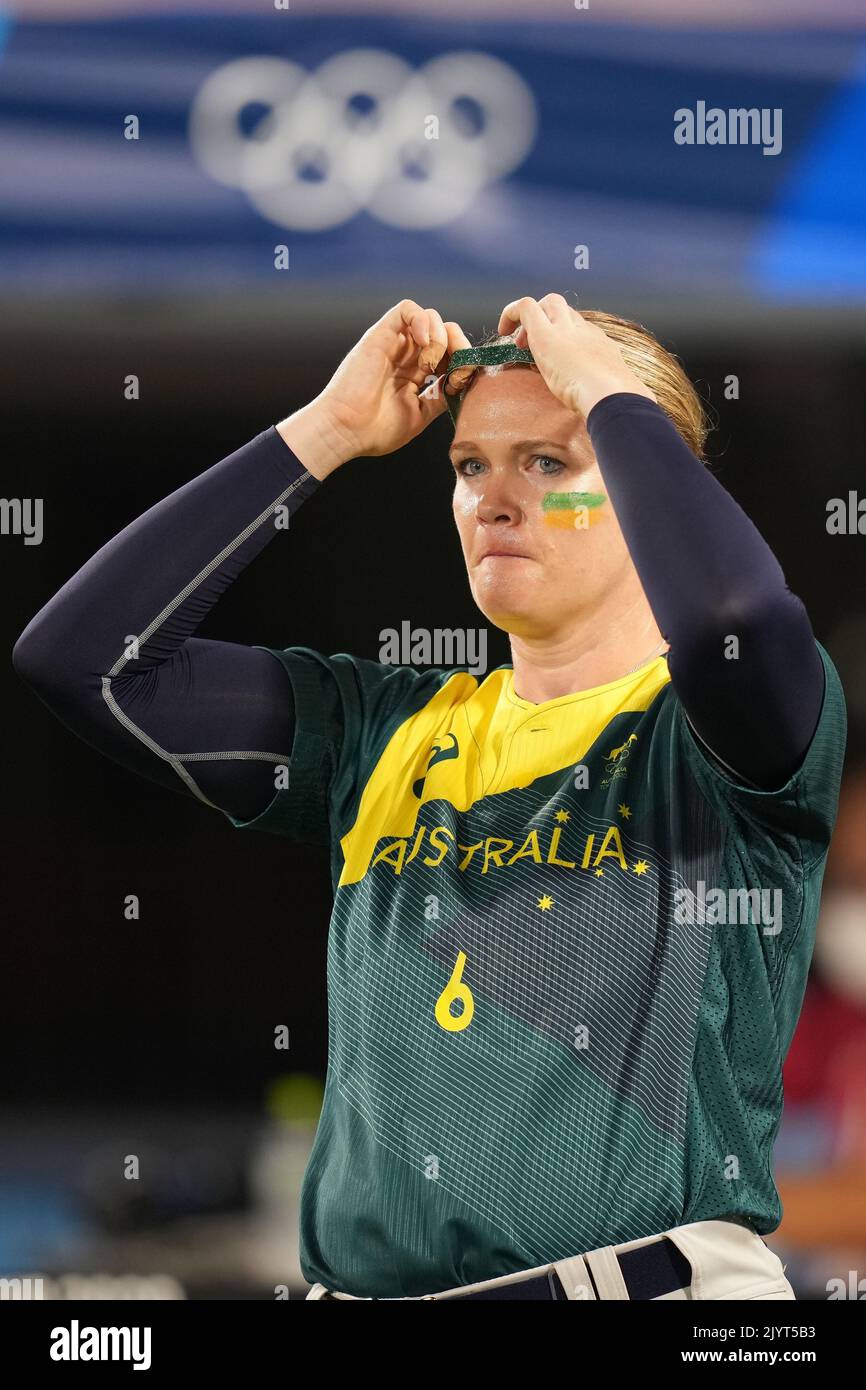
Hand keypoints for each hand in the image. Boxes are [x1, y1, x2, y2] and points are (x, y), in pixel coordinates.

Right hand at [283, 300, 472, 473]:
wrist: (346, 431)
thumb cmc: (375, 430)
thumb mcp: (420, 414)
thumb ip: (440, 396)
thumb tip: (462, 382)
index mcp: (415, 374)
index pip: (450, 353)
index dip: (463, 362)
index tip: (460, 383)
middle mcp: (406, 355)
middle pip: (445, 331)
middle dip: (459, 346)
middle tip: (456, 370)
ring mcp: (394, 344)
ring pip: (431, 317)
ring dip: (441, 337)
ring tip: (430, 364)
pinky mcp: (381, 334)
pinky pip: (407, 308)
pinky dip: (423, 319)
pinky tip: (424, 344)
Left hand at [497, 294, 657, 419]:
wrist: (612, 396)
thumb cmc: (612, 404)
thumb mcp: (606, 395)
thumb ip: (599, 396)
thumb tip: (597, 411)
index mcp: (600, 345)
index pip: (580, 329)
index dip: (563, 337)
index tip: (552, 358)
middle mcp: (585, 331)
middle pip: (565, 310)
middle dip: (547, 320)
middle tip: (530, 346)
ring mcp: (567, 329)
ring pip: (549, 302)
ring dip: (531, 318)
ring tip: (517, 343)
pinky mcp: (546, 334)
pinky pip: (525, 307)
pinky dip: (511, 313)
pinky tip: (503, 330)